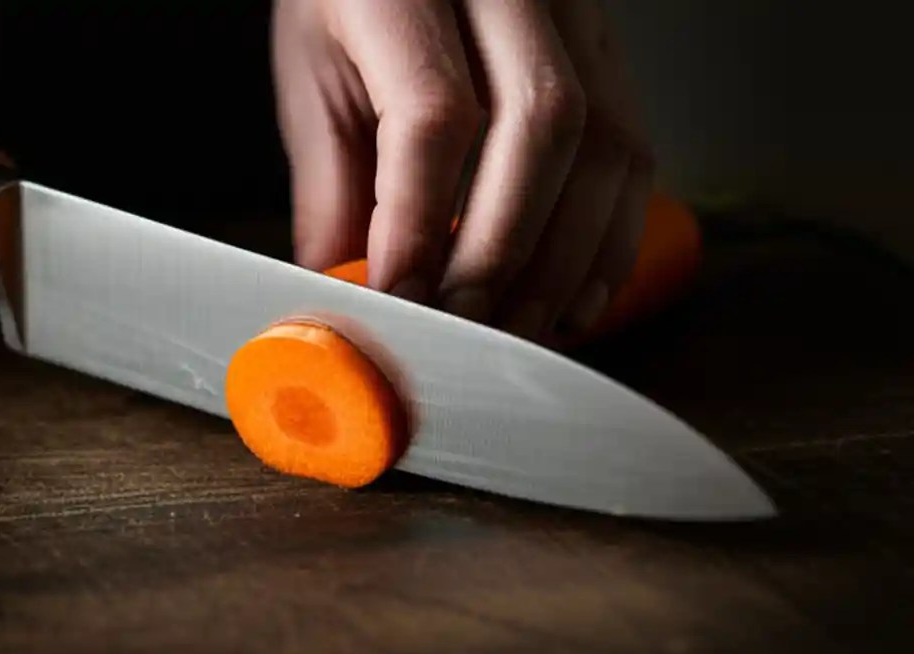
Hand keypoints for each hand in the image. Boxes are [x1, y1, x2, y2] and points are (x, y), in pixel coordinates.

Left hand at [272, 0, 653, 342]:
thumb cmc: (350, 4)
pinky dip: (610, 239)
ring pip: (602, 141)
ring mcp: (571, 10)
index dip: (420, 222)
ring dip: (565, 259)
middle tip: (463, 323)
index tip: (402, 297)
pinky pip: (634, 148)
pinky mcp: (608, 48)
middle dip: (501, 250)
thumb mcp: (313, 79)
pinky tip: (574, 297)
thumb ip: (329, 187)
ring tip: (517, 328)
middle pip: (538, 124)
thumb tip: (351, 294)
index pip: (433, 111)